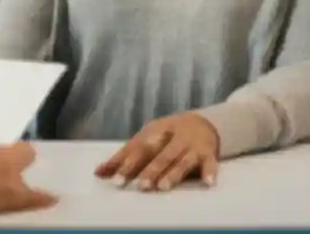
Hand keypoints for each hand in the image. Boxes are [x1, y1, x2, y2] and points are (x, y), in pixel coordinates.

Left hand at [95, 112, 219, 191]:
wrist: (203, 123)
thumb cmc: (167, 136)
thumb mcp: (146, 139)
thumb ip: (124, 156)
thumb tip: (98, 172)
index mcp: (156, 131)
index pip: (140, 147)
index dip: (128, 163)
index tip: (116, 179)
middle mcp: (174, 137)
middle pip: (161, 154)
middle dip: (151, 169)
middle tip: (141, 186)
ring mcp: (192, 146)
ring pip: (182, 160)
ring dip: (174, 173)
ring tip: (163, 186)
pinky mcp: (209, 154)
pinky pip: (211, 163)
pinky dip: (209, 172)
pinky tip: (207, 183)